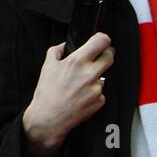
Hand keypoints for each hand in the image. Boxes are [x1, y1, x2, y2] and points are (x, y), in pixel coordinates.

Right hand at [21, 32, 112, 156]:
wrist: (49, 117)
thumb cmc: (47, 92)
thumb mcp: (47, 66)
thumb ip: (56, 51)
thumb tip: (64, 45)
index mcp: (77, 61)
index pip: (101, 42)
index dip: (102, 39)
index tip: (101, 42)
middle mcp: (90, 73)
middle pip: (110, 56)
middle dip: (106, 55)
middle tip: (98, 59)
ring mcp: (97, 88)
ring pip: (104, 75)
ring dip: (95, 77)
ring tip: (79, 86)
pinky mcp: (100, 100)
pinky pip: (101, 92)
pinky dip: (93, 93)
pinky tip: (81, 96)